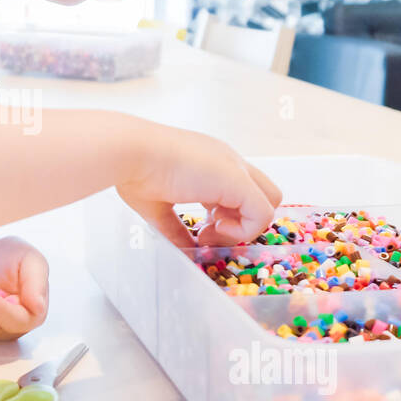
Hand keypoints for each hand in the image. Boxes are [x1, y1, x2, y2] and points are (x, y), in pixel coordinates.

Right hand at [116, 125, 281, 248]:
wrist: (130, 151)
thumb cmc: (134, 170)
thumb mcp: (157, 205)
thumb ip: (176, 228)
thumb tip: (184, 249)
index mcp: (210, 164)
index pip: (238, 190)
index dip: (227, 216)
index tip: (201, 226)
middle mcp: (228, 163)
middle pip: (262, 194)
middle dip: (241, 221)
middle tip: (209, 232)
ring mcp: (236, 169)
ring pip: (269, 204)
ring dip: (241, 229)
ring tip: (206, 233)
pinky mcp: (238, 181)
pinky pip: (264, 214)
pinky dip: (242, 231)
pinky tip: (212, 229)